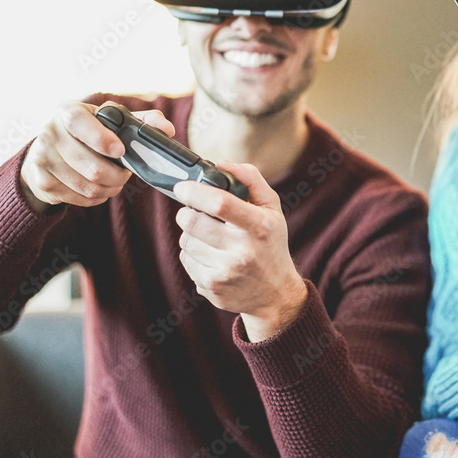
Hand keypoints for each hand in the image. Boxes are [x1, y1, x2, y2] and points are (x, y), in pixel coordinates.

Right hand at [20, 101, 174, 212]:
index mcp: (68, 113)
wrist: (46, 151)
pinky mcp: (42, 182)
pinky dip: (98, 197)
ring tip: (115, 180)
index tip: (120, 151)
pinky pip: (81, 199)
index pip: (81, 124)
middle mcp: (50, 134)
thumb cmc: (87, 132)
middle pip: (92, 167)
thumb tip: (166, 129)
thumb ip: (139, 121)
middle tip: (126, 173)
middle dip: (118, 175)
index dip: (102, 139)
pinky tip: (99, 187)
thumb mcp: (108, 120)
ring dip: (111, 188)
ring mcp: (42, 159)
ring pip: (89, 187)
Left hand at [173, 162, 306, 340]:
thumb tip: (220, 163)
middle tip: (195, 212)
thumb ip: (250, 179)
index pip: (219, 203)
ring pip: (186, 241)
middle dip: (186, 213)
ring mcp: (225, 271)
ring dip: (191, 234)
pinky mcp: (211, 286)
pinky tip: (211, 257)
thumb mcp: (272, 209)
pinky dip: (193, 254)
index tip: (182, 187)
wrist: (275, 294)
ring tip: (210, 238)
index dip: (194, 192)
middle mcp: (242, 250)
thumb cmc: (271, 244)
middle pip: (192, 222)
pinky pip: (186, 260)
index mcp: (259, 226)